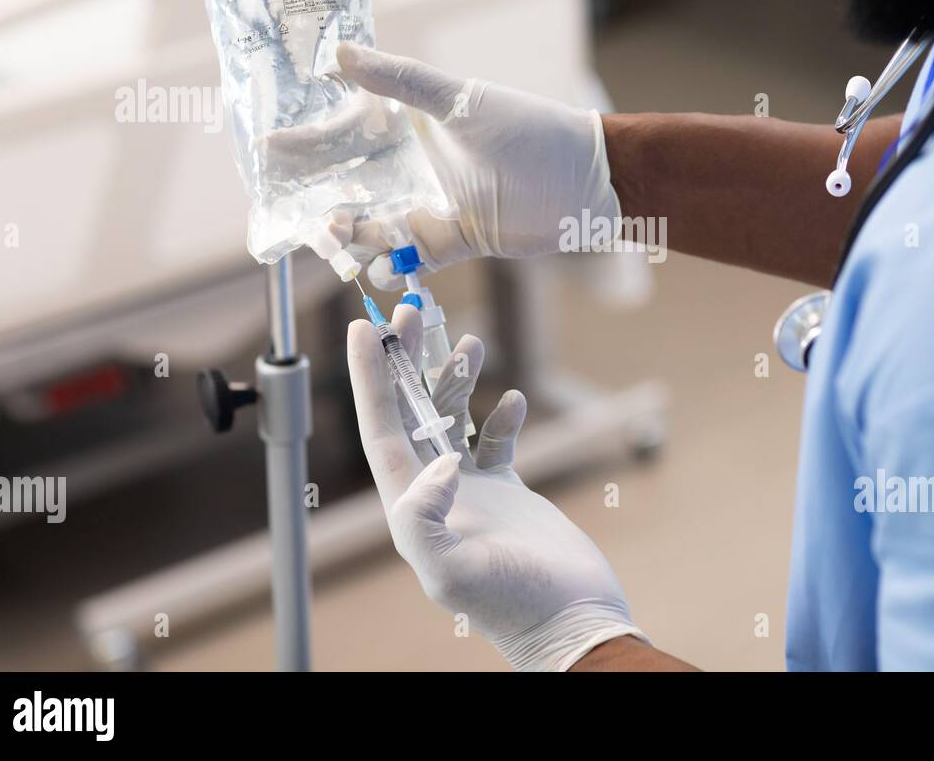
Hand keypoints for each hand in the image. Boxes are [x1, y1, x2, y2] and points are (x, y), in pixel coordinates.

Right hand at [318, 44, 620, 284]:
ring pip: (371, 225)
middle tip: (292, 210)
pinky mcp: (449, 242)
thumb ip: (401, 82)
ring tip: (334, 237)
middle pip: (350, 185)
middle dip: (317, 198)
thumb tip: (339, 52)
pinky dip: (387, 265)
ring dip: (348, 234)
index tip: (268, 149)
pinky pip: (405, 258)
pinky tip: (375, 265)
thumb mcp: (460, 103)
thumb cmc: (529, 130)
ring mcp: (429, 206)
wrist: (585, 184)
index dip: (308, 142)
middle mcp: (414, 168)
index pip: (346, 133)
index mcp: (411, 127)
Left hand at [347, 305, 645, 669]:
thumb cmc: (514, 604)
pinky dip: (502, 415)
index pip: (381, 429)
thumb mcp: (452, 569)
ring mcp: (472, 493)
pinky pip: (497, 442)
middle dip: (405, 364)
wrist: (572, 621)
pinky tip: (513, 399)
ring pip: (453, 421)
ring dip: (454, 381)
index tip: (361, 330)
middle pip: (410, 414)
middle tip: (407, 313)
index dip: (368, 379)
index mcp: (410, 508)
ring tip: (466, 340)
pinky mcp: (509, 494)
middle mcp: (434, 495)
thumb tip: (436, 462)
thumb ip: (425, 517)